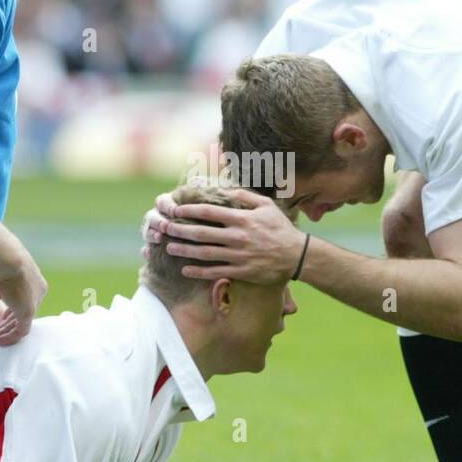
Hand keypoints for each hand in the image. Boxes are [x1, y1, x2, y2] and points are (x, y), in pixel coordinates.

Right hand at [0, 250, 47, 345]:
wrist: (5, 257)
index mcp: (33, 279)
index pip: (24, 299)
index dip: (12, 310)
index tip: (2, 318)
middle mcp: (37, 291)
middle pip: (23, 312)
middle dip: (9, 324)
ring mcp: (34, 301)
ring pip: (22, 323)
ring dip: (7, 333)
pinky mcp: (28, 311)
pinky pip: (21, 330)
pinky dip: (10, 337)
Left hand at [143, 188, 304, 284]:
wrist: (296, 255)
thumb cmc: (281, 228)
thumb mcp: (267, 206)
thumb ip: (245, 197)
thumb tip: (225, 189)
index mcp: (242, 219)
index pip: (209, 212)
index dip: (189, 210)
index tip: (176, 209)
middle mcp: (237, 237)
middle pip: (202, 233)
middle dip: (180, 230)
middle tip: (165, 228)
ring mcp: (238, 255)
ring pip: (205, 253)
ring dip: (185, 250)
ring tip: (169, 247)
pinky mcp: (241, 271)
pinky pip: (216, 272)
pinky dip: (199, 271)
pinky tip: (186, 270)